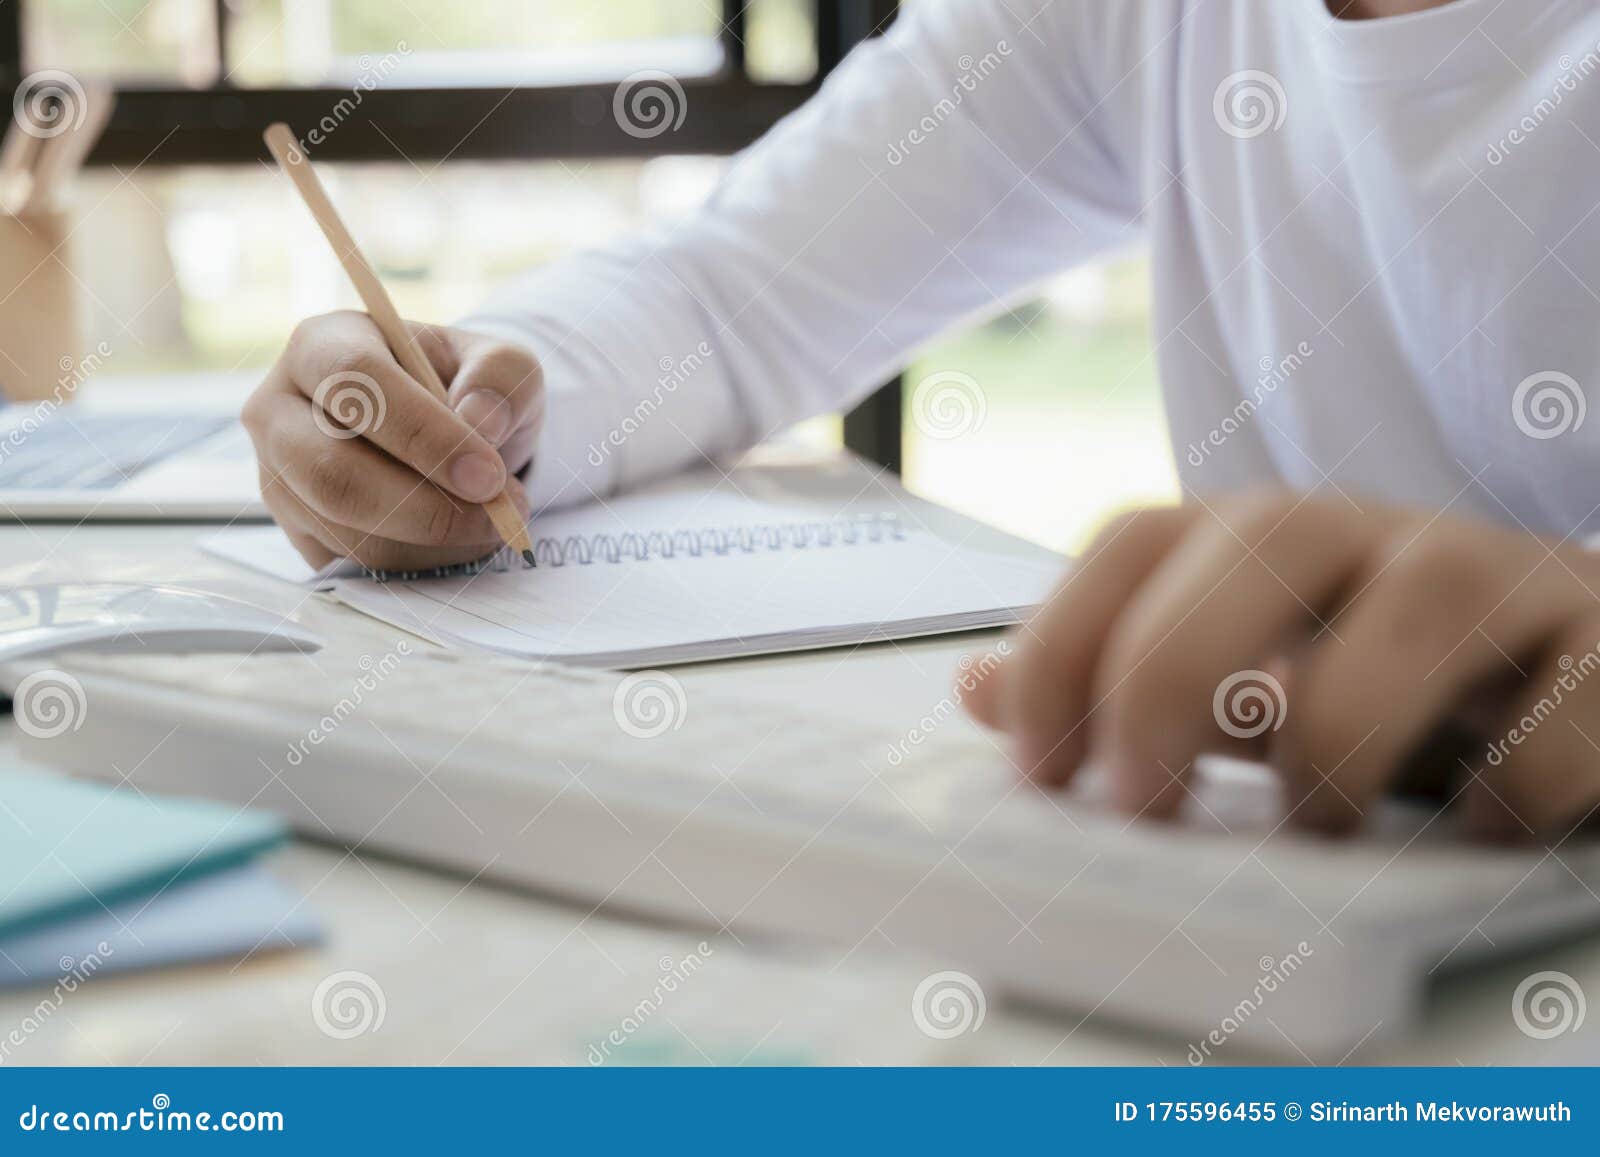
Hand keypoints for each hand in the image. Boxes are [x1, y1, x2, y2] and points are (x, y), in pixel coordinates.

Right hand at [243, 312, 540, 571]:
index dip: (424, 435)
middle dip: (424, 508)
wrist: (448, 432)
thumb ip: (501, 378)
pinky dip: (416, 560)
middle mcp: (278, 407)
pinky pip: (349, 560)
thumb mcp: (502, 365)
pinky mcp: (293, 527)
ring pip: (344, 529)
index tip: (489, 476)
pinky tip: (454, 536)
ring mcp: (276, 473)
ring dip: (431, 541)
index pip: (356, 383)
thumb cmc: (466, 388)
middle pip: (332, 473)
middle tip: (497, 516)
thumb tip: (480, 421)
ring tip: (489, 522)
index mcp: (323, 344)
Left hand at [964, 491, 1599, 840]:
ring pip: (1423, 603)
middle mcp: (1378, 534)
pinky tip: (1477, 828)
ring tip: (1317, 826)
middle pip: (1261, 538)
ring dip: (1344, 732)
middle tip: (1139, 803)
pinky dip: (1512, 783)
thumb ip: (1131, 681)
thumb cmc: (1398, 687)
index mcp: (1269, 539)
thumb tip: (977, 689)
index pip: (1138, 538)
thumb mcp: (1255, 679)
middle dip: (1173, 672)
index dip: (1064, 640)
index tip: (1036, 767)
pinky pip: (1573, 705)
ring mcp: (1503, 578)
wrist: (1586, 672)